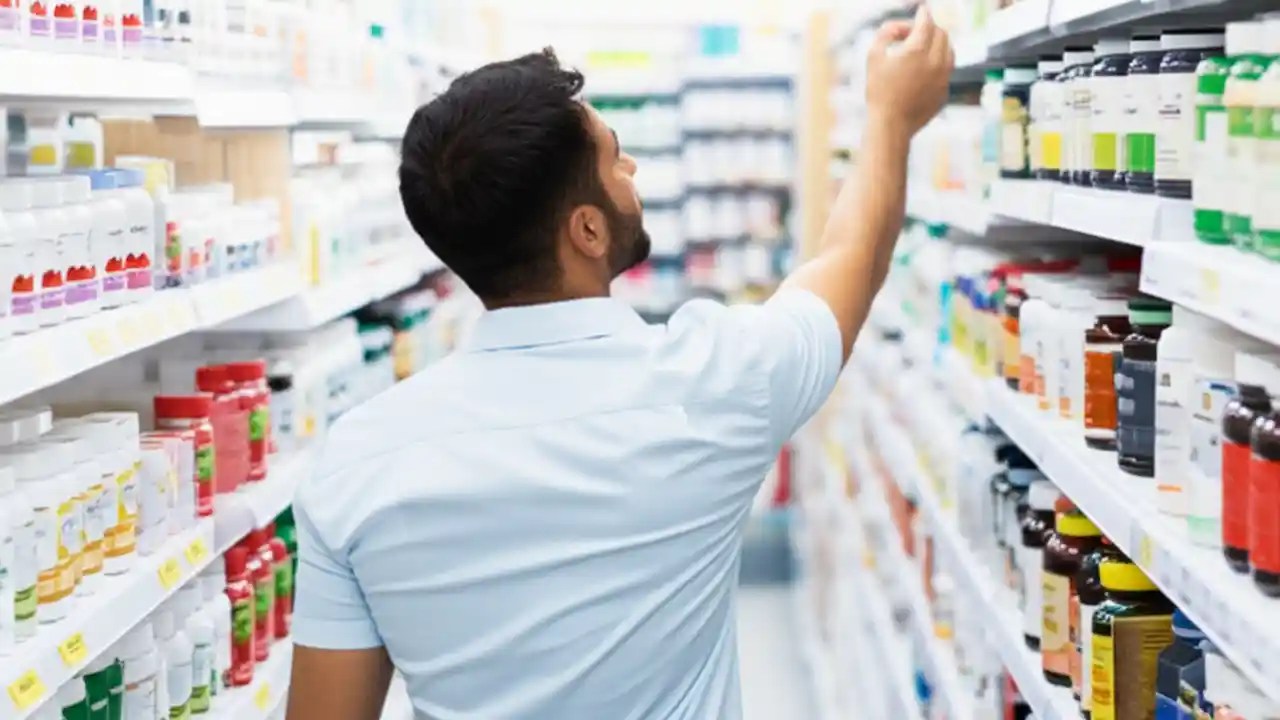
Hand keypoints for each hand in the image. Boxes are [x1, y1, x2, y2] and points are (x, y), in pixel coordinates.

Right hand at [865, 6, 953, 136]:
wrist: (891, 125)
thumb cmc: (878, 91)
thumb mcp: (873, 57)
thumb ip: (885, 34)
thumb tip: (896, 27)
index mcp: (917, 50)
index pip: (927, 22)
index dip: (924, 14)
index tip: (922, 9)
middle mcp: (935, 62)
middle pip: (942, 34)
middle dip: (931, 28)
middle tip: (917, 32)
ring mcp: (943, 78)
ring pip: (949, 51)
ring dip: (939, 44)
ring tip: (924, 48)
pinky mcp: (944, 92)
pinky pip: (946, 71)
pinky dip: (937, 64)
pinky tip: (923, 71)